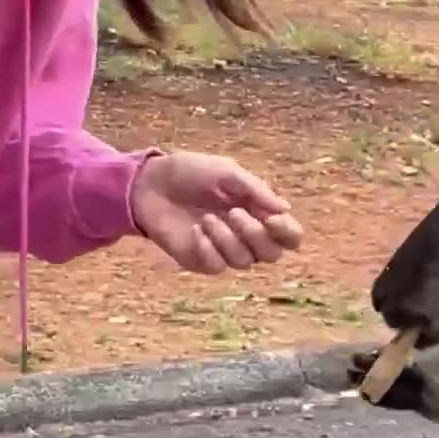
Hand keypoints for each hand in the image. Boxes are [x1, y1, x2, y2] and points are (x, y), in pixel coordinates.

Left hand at [131, 149, 301, 275]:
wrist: (149, 184)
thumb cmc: (189, 173)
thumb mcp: (225, 171)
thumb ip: (255, 190)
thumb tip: (284, 208)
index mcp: (258, 212)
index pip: (289, 235)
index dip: (289, 232)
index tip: (274, 218)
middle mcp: (246, 235)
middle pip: (272, 254)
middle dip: (255, 234)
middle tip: (234, 213)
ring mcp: (224, 250)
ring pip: (244, 261)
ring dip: (227, 239)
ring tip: (206, 218)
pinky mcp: (202, 260)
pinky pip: (217, 266)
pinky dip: (208, 248)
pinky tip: (196, 231)